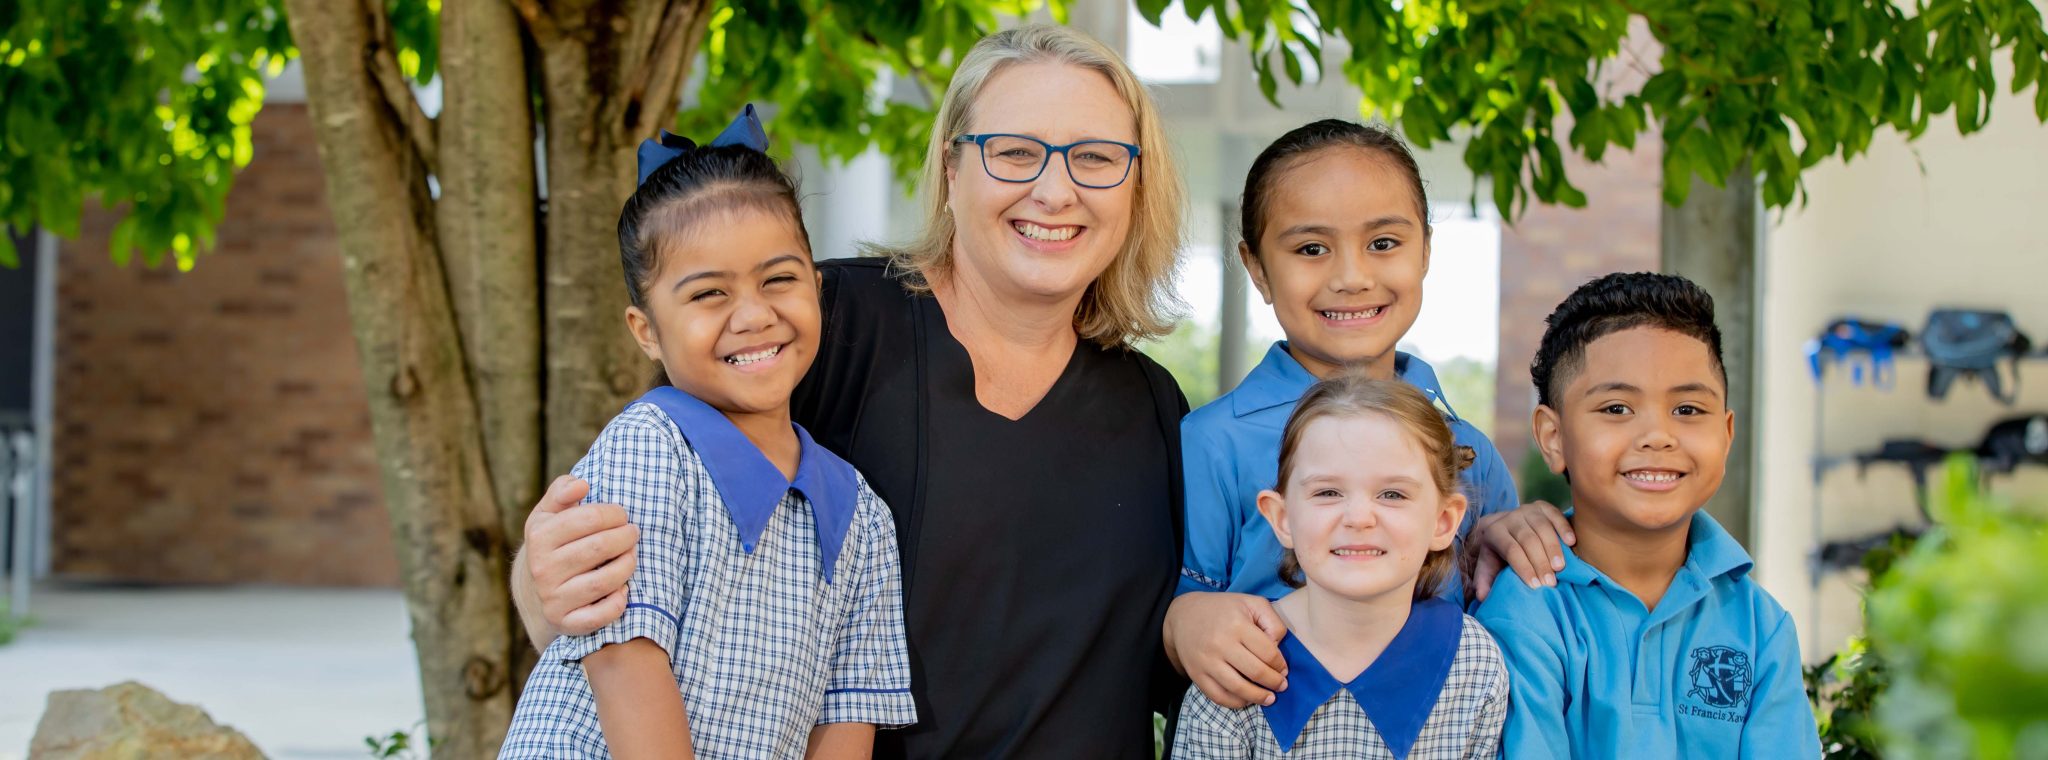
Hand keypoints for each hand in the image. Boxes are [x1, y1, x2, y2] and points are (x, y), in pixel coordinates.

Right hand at [524, 475, 639, 635]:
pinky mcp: (565, 622)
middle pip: (599, 548)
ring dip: (626, 566)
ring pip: (603, 581)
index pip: (589, 518)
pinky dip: (617, 603)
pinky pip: (599, 616)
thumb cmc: (554, 541)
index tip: (623, 515)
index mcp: (539, 537)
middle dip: (625, 537)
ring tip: (632, 556)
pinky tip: (624, 590)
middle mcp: (542, 569)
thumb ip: (562, 491)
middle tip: (633, 533)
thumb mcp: (550, 513)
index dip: (614, 514)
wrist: (538, 587)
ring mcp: (552, 598)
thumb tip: (581, 484)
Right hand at [1164, 592, 1288, 708]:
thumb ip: (1272, 621)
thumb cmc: (1224, 609)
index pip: (1268, 653)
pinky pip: (1219, 696)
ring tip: (1269, 698)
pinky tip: (1246, 700)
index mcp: (1237, 624)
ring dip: (1259, 697)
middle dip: (1274, 682)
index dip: (1280, 665)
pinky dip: (1236, 703)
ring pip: (1238, 688)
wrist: (1184, 615)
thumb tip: (1278, 648)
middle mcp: (1221, 644)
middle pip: (1256, 672)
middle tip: (1281, 685)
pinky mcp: (1196, 674)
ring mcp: (1207, 661)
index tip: (1283, 669)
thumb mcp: (1251, 603)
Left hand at [1469, 500, 1573, 601]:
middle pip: (1528, 539)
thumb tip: (1482, 597)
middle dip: (1540, 562)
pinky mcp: (1542, 507)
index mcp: (1494, 532)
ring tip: (1561, 567)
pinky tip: (1571, 542)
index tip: (1536, 586)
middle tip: (1551, 582)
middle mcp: (1510, 518)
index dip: (1524, 568)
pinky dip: (1563, 527)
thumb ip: (1484, 581)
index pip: (1511, 550)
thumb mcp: (1488, 566)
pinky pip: (1555, 514)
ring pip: (1542, 527)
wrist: (1505, 527)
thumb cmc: (1499, 553)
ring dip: (1553, 547)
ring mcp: (1527, 510)